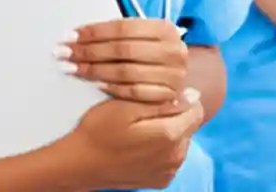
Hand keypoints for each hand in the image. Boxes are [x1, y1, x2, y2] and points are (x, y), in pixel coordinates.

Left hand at [60, 19, 187, 103]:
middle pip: (123, 50)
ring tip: (72, 68)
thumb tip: (78, 35)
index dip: (94, 32)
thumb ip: (119, 34)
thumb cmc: (152, 53)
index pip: (123, 28)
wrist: (176, 76)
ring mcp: (173, 75)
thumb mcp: (143, 36)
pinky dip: (112, 87)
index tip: (70, 36)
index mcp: (165, 29)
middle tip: (64, 52)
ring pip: (125, 71)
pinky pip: (133, 92)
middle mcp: (173, 50)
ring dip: (94, 70)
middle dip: (89, 51)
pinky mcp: (167, 95)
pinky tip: (94, 84)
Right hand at [69, 90, 203, 189]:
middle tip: (144, 114)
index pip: (196, 109)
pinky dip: (162, 149)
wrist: (79, 164)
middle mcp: (175, 157)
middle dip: (175, 116)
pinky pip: (171, 157)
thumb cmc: (98, 130)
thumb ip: (162, 100)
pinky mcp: (161, 180)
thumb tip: (192, 95)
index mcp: (170, 135)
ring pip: (181, 141)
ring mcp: (169, 171)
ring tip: (141, 130)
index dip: (180, 98)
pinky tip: (140, 146)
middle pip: (189, 125)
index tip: (159, 98)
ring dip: (169, 132)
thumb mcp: (126, 106)